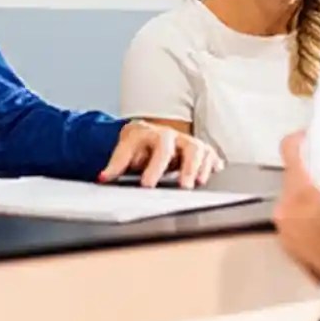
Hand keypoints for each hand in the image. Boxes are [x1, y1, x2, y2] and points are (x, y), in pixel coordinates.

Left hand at [98, 120, 223, 188]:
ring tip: (200, 182)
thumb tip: (103, 178)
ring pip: (202, 150)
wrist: (144, 134)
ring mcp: (188, 143)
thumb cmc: (137, 144)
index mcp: (155, 135)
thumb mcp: (124, 151)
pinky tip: (216, 171)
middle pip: (188, 147)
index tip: (148, 185)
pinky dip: (214, 164)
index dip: (154, 168)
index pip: (158, 149)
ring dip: (202, 167)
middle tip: (183, 187)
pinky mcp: (200, 151)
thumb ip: (115, 165)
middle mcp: (174, 137)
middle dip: (187, 167)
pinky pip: (212, 155)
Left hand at [272, 131, 319, 281]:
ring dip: (305, 197)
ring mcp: (284, 227)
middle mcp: (286, 207)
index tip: (305, 137)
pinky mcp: (287, 244)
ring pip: (290, 200)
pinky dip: (303, 216)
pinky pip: (291, 220)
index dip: (297, 140)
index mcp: (302, 190)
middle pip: (291, 178)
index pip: (290, 152)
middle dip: (308, 175)